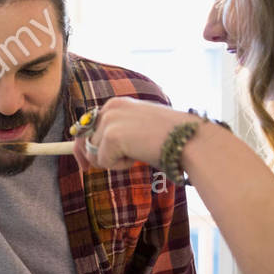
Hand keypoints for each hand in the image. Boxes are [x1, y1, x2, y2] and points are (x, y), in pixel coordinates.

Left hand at [73, 97, 193, 172]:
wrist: (189, 140)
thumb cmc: (169, 139)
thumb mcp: (138, 129)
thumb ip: (117, 134)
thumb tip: (90, 153)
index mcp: (116, 104)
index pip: (87, 126)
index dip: (84, 147)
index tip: (84, 163)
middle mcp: (110, 108)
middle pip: (84, 140)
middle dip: (91, 158)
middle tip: (100, 168)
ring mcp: (110, 120)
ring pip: (94, 153)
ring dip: (113, 161)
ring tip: (137, 154)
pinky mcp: (112, 136)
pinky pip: (103, 162)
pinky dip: (120, 166)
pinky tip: (139, 156)